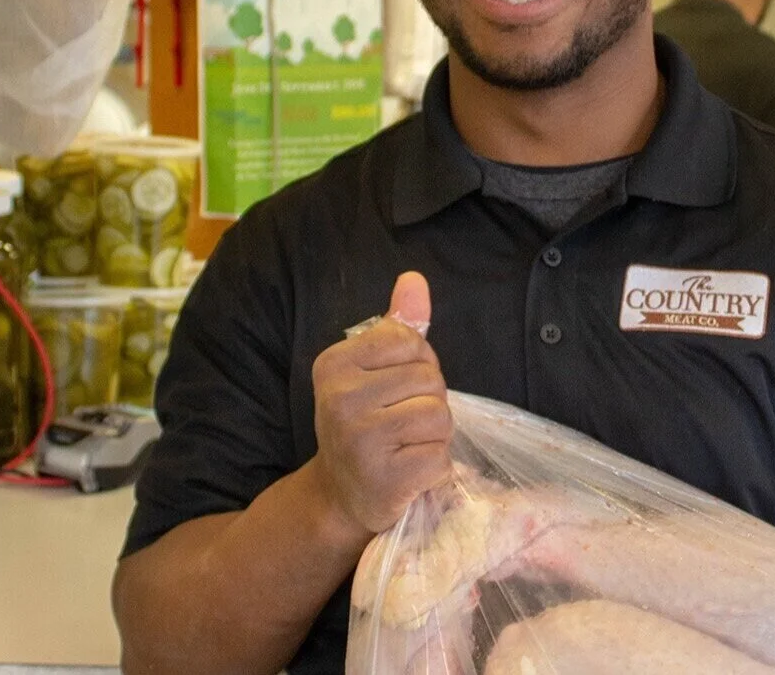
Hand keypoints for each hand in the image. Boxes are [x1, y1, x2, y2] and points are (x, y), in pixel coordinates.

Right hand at [310, 271, 452, 534]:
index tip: (392, 391)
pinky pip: (440, 456)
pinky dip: (435, 467)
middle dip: (428, 402)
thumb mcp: (374, 370)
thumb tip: (414, 280)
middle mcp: (339, 398)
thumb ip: (397, 326)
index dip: (418, 366)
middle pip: (429, 379)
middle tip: (400, 425)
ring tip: (406, 446)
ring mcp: (359, 440)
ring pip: (439, 415)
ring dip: (435, 436)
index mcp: (334, 363)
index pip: (410, 342)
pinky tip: (409, 472)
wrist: (340, 495)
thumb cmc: (366, 423)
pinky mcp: (384, 478)